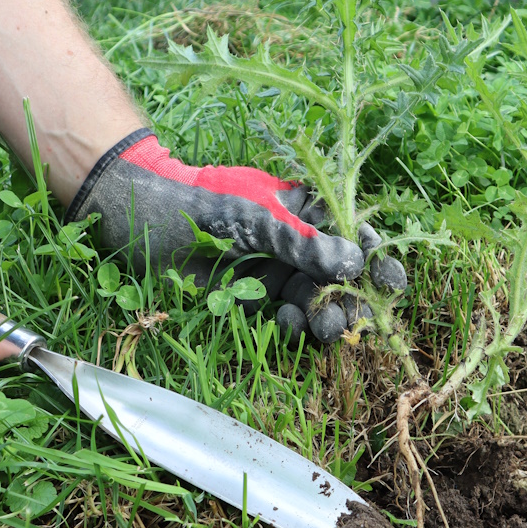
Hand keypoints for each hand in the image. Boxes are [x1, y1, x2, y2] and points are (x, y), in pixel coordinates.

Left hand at [65, 129, 406, 341]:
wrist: (137, 213)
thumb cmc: (198, 200)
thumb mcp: (255, 218)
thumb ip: (303, 243)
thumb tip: (355, 262)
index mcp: (303, 211)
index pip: (352, 234)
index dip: (374, 257)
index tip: (389, 281)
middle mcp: (294, 243)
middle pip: (340, 275)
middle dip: (353, 297)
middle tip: (356, 317)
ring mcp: (273, 272)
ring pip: (315, 300)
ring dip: (327, 316)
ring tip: (327, 328)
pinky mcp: (250, 300)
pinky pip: (283, 318)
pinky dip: (292, 326)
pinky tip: (289, 324)